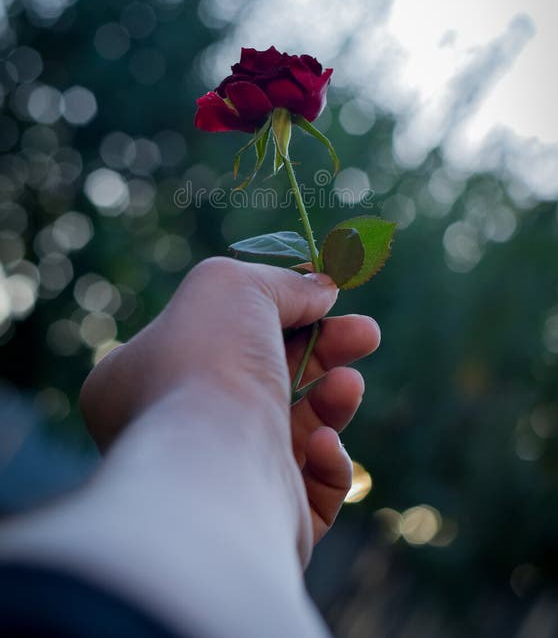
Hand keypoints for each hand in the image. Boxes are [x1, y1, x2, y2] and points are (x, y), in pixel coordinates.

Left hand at [80, 257, 379, 553]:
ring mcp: (223, 480)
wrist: (214, 469)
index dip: (277, 311)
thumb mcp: (232, 286)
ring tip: (349, 385)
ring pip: (296, 433)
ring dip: (333, 401)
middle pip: (267, 379)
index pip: (221, 337)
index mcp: (146, 376)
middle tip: (366, 334)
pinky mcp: (263, 521)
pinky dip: (329, 462)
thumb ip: (279, 283)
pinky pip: (312, 489)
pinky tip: (325, 444)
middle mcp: (180, 430)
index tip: (324, 296)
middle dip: (324, 350)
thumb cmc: (205, 368)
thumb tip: (321, 289)